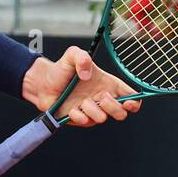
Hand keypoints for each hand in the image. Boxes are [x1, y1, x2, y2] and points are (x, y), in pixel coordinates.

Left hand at [22, 47, 140, 126]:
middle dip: (114, 107)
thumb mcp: (72, 55)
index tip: (129, 102)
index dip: (134, 103)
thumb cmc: (62, 69)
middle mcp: (102, 99)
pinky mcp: (80, 119)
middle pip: (122, 113)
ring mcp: (92, 111)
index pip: (131, 97)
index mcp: (108, 85)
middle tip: (102, 98)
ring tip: (81, 101)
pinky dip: (78, 115)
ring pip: (102, 119)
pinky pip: (85, 122)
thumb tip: (88, 75)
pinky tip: (71, 108)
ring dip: (92, 109)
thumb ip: (82, 57)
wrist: (43, 83)